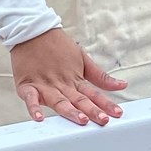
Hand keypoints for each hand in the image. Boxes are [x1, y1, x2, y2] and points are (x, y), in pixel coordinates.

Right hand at [10, 28, 125, 126]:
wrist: (31, 30)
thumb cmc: (57, 46)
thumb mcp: (83, 59)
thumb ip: (101, 77)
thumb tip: (123, 85)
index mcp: (75, 80)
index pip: (93, 94)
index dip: (106, 104)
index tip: (117, 113)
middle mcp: (61, 84)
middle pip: (78, 100)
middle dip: (91, 111)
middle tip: (103, 119)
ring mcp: (44, 85)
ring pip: (58, 101)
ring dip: (69, 110)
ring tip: (80, 119)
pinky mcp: (27, 85)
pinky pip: (30, 98)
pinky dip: (34, 107)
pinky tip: (39, 117)